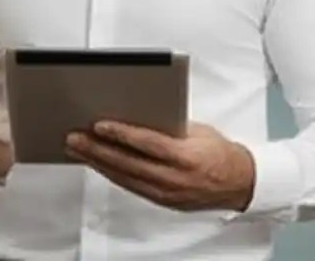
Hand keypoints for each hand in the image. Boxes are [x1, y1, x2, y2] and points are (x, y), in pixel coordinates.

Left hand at [65, 121, 255, 212]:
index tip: (99, 124)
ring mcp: (167, 192)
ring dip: (97, 162)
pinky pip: (130, 186)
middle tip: (74, 137)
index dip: (121, 134)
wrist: (240, 183)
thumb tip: (136, 112)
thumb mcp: (197, 130)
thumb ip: (168, 125)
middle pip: (128, 162)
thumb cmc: (219, 151)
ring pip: (124, 176)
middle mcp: (174, 178)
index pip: (147, 143)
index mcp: (186, 156)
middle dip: (97, 149)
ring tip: (76, 148)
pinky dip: (111, 173)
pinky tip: (96, 163)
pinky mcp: (162, 200)